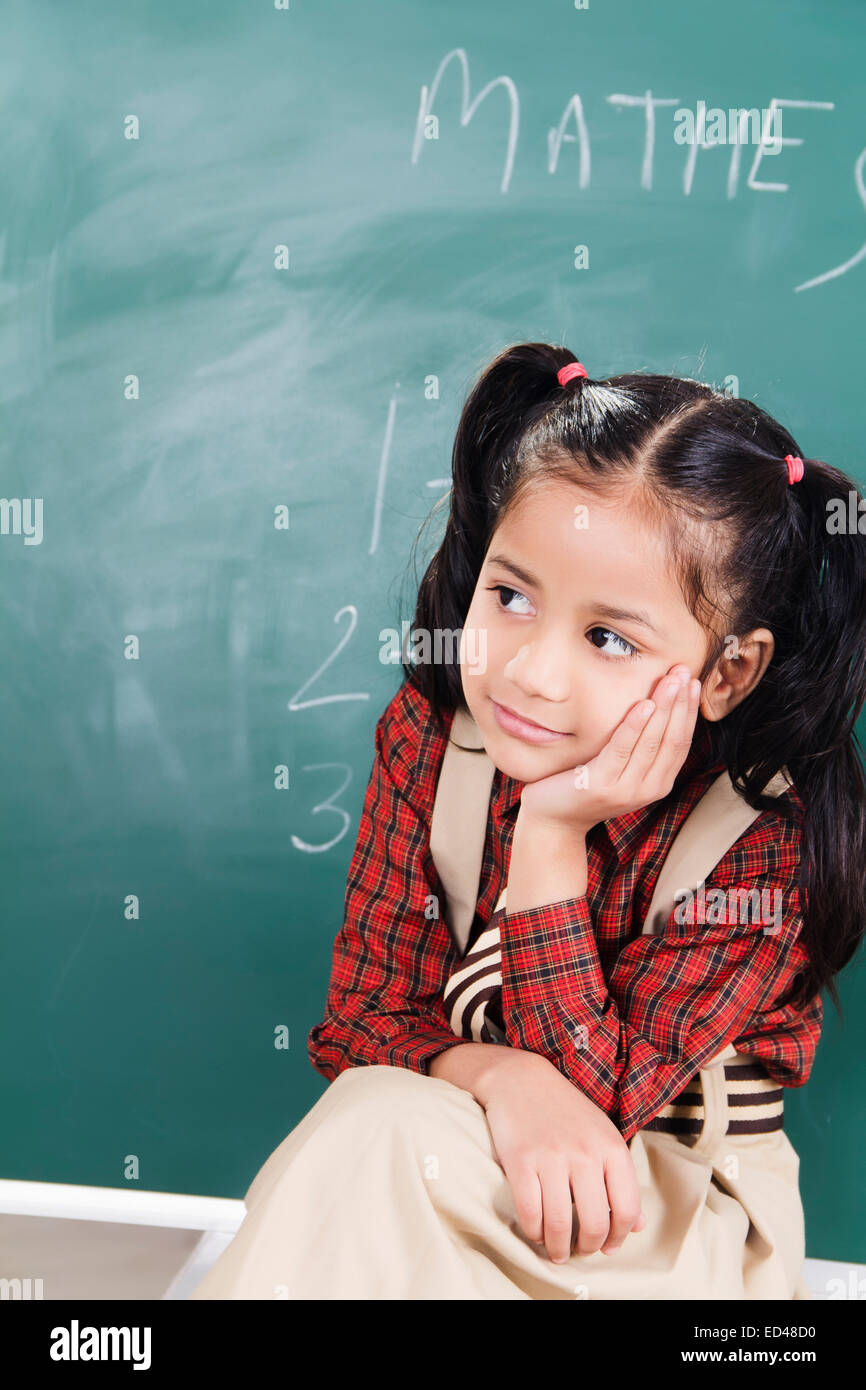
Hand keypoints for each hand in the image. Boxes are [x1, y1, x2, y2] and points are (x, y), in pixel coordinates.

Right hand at [478, 1052, 645, 1263]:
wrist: (521, 1079)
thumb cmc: (565, 1111)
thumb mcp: (602, 1136)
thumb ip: (621, 1179)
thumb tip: (638, 1226)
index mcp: (611, 1147)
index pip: (627, 1209)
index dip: (620, 1237)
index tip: (609, 1247)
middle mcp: (585, 1153)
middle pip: (595, 1222)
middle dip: (588, 1247)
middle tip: (581, 1251)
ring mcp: (552, 1156)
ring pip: (560, 1222)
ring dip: (558, 1247)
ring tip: (557, 1251)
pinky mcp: (521, 1160)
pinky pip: (530, 1211)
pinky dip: (534, 1231)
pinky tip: (536, 1232)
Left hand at [519, 663, 700, 832]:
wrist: (554, 819)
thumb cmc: (587, 786)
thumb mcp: (622, 768)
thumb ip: (641, 748)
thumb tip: (656, 706)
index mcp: (659, 783)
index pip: (682, 741)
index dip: (688, 711)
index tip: (692, 681)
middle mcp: (649, 789)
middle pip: (672, 738)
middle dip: (680, 702)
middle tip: (684, 671)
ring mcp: (627, 789)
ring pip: (652, 741)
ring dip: (664, 707)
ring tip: (670, 680)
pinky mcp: (602, 784)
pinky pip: (622, 748)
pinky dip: (635, 725)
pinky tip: (645, 704)